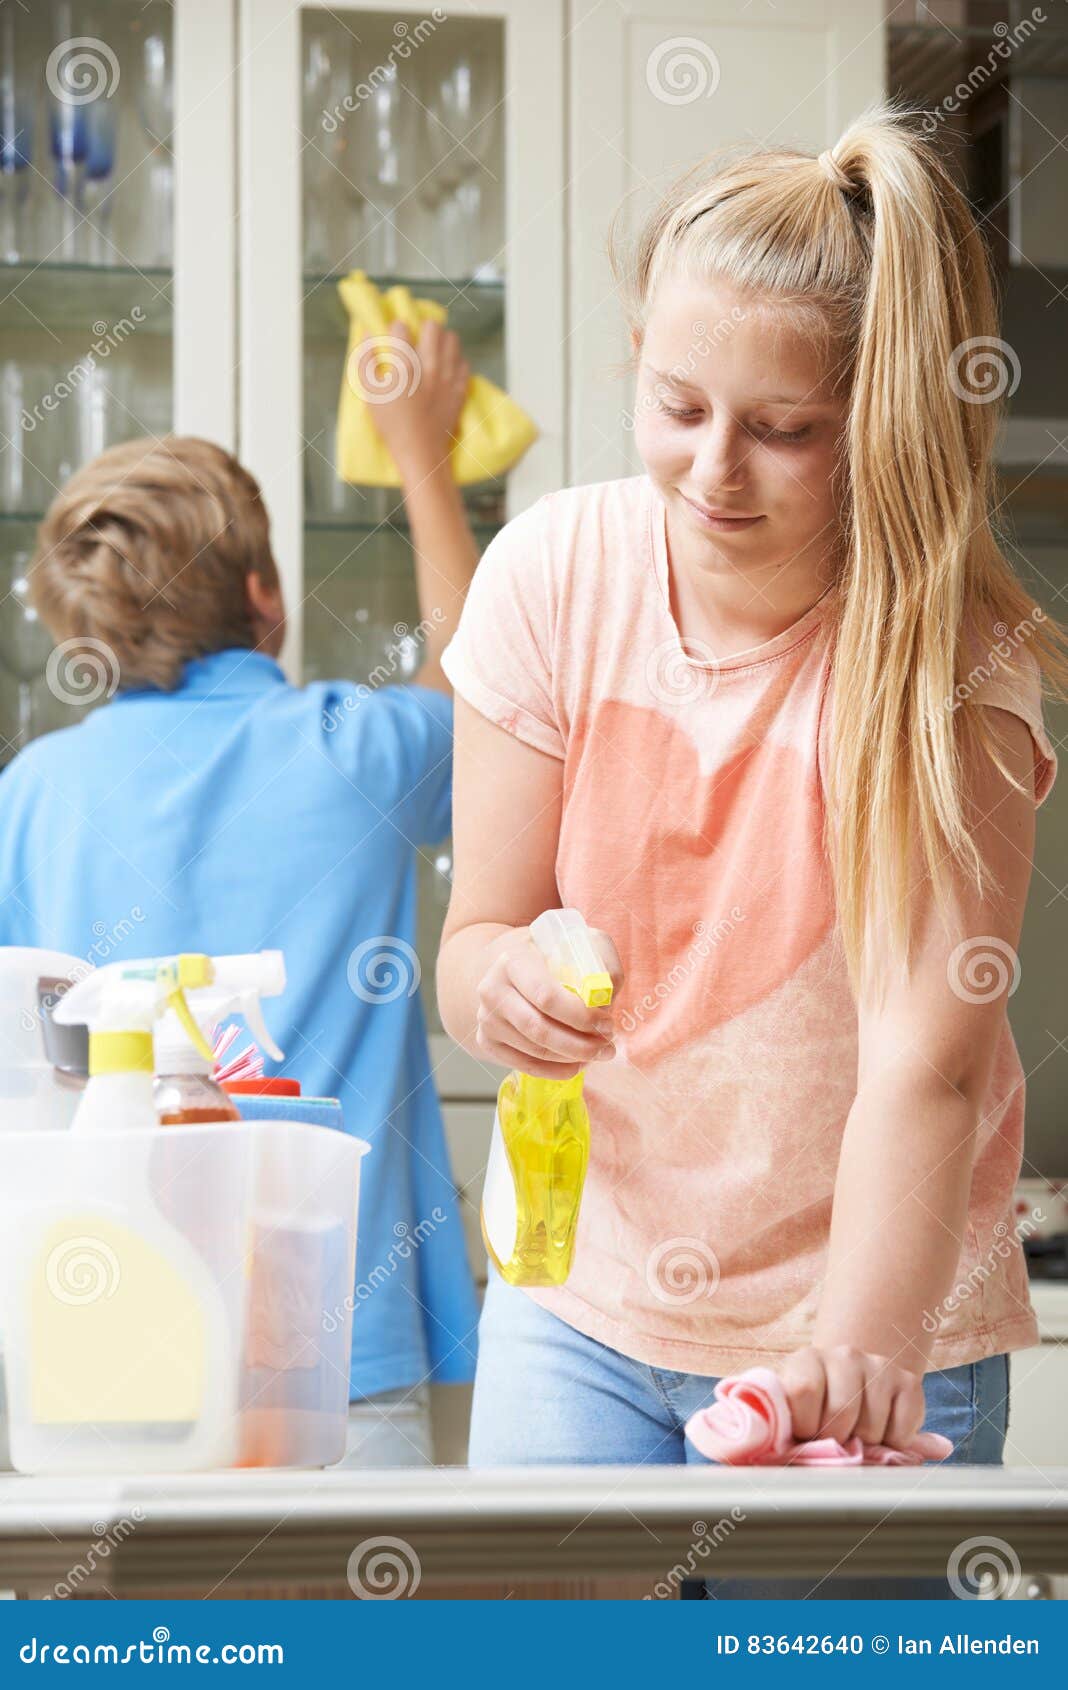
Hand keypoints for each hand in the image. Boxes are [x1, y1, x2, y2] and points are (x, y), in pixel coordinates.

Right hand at [355, 318, 469, 473]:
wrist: (420, 451)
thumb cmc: (391, 423)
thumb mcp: (369, 393)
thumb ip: (365, 360)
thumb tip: (367, 333)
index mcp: (404, 365)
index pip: (401, 327)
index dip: (395, 329)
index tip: (394, 338)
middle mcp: (430, 365)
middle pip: (433, 327)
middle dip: (422, 329)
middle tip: (417, 341)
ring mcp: (448, 376)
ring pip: (452, 339)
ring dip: (442, 340)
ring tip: (433, 351)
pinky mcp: (460, 388)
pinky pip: (464, 361)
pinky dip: (455, 360)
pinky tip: (446, 368)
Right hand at [475, 926, 623, 1079]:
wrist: (509, 969)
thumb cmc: (551, 956)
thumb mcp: (580, 945)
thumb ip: (602, 964)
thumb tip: (606, 1001)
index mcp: (513, 961)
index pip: (546, 997)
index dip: (580, 1016)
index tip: (607, 1024)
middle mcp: (492, 990)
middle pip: (540, 1030)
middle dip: (581, 1045)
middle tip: (608, 1047)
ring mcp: (486, 1018)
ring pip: (536, 1051)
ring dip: (573, 1058)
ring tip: (598, 1053)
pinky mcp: (487, 1041)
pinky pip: (526, 1065)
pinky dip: (556, 1070)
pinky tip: (577, 1064)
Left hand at [777, 1344, 926, 1450]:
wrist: (852, 1384)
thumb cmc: (815, 1410)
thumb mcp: (792, 1412)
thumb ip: (780, 1426)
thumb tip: (761, 1442)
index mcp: (806, 1359)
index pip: (804, 1391)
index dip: (805, 1424)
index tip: (806, 1432)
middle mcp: (844, 1355)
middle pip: (841, 1413)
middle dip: (836, 1438)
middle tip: (833, 1435)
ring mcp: (879, 1366)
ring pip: (872, 1428)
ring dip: (864, 1443)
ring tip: (856, 1431)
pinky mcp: (909, 1382)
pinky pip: (902, 1432)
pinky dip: (893, 1443)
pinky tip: (882, 1429)